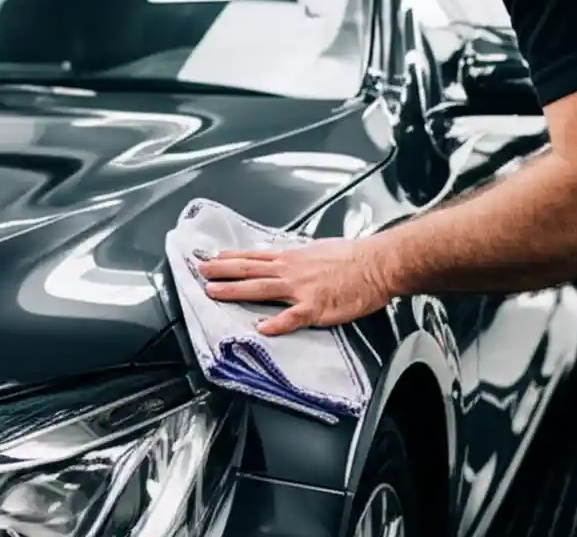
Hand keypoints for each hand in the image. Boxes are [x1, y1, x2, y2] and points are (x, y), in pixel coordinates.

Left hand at [196, 238, 392, 335]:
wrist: (377, 264)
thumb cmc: (352, 257)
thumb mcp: (316, 249)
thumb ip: (295, 257)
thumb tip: (280, 258)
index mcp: (291, 258)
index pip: (253, 257)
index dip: (230, 258)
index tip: (210, 259)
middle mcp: (290, 271)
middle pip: (249, 270)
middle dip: (221, 272)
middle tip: (199, 273)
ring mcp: (301, 289)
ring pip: (261, 288)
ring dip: (235, 290)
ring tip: (213, 293)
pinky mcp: (316, 307)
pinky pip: (292, 317)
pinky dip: (276, 323)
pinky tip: (261, 327)